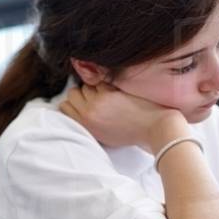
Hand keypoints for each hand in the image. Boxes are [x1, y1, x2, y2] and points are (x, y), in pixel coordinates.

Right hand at [59, 84, 187, 153]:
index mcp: (86, 125)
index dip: (72, 103)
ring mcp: (99, 101)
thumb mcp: (104, 136)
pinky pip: (100, 82)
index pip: (64, 106)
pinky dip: (105, 84)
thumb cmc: (133, 133)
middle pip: (72, 93)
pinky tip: (115, 91)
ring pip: (86, 85)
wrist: (154, 129)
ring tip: (106, 94)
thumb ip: (89, 123)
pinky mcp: (111, 92)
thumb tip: (82, 110)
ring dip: (94, 87)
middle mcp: (89, 112)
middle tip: (93, 96)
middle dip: (81, 93)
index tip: (79, 102)